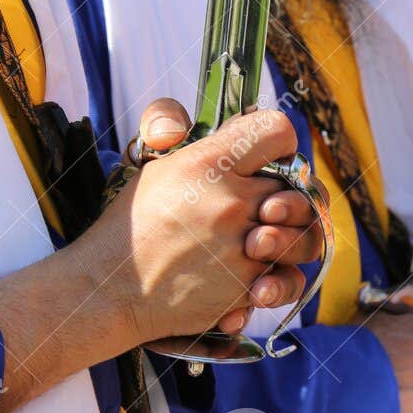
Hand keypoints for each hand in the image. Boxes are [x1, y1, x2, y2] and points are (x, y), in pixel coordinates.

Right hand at [83, 101, 322, 345]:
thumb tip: (237, 122)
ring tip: (260, 242)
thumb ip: (194, 137)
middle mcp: (231, 202)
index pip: (277, 131)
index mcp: (208, 162)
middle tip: (264, 207)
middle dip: (286, 196)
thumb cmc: (132, 225)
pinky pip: (286, 277)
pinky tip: (256, 278)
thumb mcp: (156, 165)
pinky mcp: (245, 287)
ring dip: (289, 239)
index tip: (267, 158)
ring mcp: (242, 247)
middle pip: (297, 187)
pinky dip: (275, 280)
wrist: (109, 290)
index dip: (278, 142)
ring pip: (302, 235)